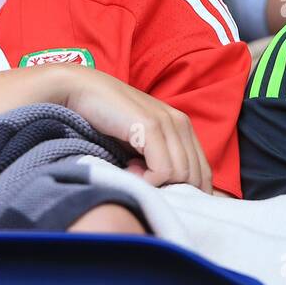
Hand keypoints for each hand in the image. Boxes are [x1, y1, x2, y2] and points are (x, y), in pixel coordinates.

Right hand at [52, 66, 212, 192]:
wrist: (82, 91)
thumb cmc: (107, 119)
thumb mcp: (140, 141)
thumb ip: (158, 158)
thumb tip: (172, 191)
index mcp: (182, 125)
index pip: (203, 171)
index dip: (188, 191)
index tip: (160, 193)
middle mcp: (179, 122)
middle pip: (195, 176)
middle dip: (172, 189)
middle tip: (143, 182)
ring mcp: (167, 122)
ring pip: (181, 175)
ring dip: (157, 184)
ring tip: (132, 171)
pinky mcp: (151, 126)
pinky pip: (163, 170)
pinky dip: (148, 180)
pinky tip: (128, 168)